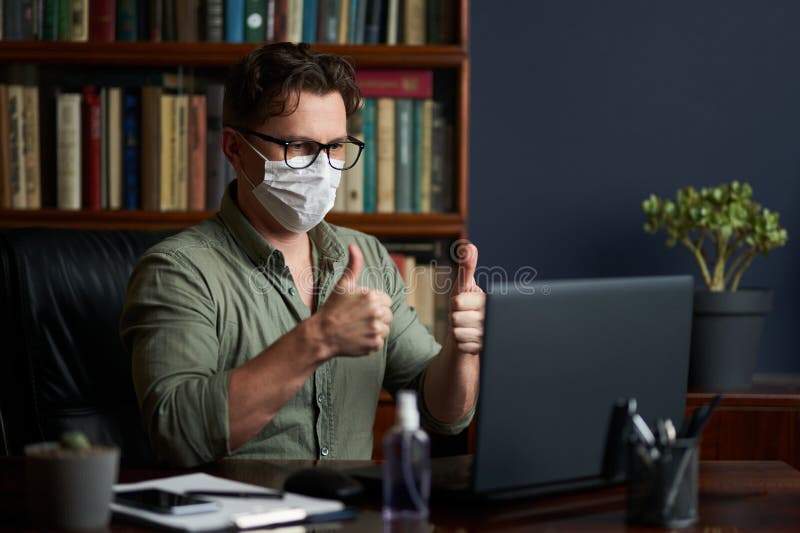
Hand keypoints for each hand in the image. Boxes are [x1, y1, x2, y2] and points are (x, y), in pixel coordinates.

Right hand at [316, 243, 392, 356]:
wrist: (321, 333)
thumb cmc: (332, 308)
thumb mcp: (343, 284)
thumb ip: (354, 265)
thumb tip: (353, 245)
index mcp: (372, 296)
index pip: (386, 301)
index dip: (374, 304)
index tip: (360, 308)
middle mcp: (376, 312)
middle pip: (388, 315)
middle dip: (376, 316)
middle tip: (358, 319)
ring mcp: (375, 329)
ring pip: (385, 328)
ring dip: (375, 329)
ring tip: (358, 328)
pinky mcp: (374, 344)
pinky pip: (380, 342)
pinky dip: (370, 342)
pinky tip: (357, 338)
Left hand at [450, 242, 485, 356]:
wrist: (473, 330)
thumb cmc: (467, 304)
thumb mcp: (465, 285)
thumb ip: (466, 267)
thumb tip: (469, 246)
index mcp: (489, 300)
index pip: (458, 302)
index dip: (456, 302)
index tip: (464, 303)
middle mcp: (492, 317)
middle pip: (455, 318)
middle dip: (456, 316)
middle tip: (465, 315)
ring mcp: (488, 335)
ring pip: (457, 332)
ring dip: (458, 329)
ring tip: (467, 326)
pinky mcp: (483, 349)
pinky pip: (460, 344)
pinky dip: (461, 341)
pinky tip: (469, 337)